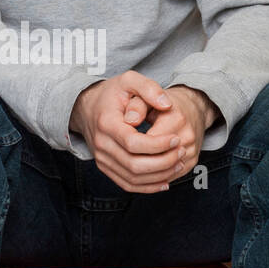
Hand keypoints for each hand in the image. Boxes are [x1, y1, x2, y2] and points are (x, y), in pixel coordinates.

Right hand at [71, 74, 213, 192]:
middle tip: (181, 152)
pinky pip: (128, 184)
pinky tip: (166, 181)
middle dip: (162, 162)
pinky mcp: (106, 168)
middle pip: (134, 165)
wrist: (87, 108)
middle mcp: (101, 145)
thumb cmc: (111, 94)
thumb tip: (166, 104)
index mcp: (107, 124)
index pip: (134, 143)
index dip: (158, 145)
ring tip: (177, 164)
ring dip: (158, 176)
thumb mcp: (129, 81)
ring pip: (132, 179)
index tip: (176, 139)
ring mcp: (102, 159)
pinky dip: (148, 187)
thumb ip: (149, 88)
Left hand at [128, 85, 216, 182]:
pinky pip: (167, 178)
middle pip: (154, 161)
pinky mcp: (191, 163)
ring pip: (161, 174)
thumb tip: (129, 120)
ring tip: (127, 164)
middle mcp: (186, 137)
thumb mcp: (146, 96)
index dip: (130, 145)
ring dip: (141, 174)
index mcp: (175, 118)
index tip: (121, 142)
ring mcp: (190, 152)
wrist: (189, 108)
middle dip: (134, 161)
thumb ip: (136, 105)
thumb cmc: (162, 103)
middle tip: (121, 156)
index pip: (147, 142)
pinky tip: (138, 171)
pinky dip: (150, 180)